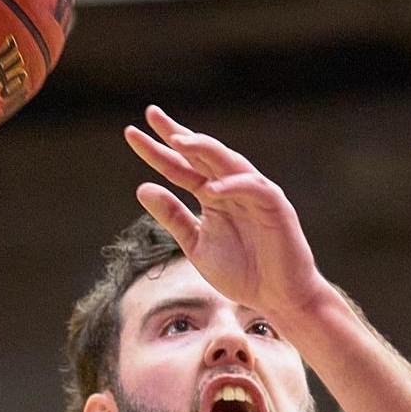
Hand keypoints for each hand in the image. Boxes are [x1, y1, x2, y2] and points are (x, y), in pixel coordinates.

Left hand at [125, 107, 330, 320]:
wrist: (279, 297)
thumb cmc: (243, 272)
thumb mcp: (196, 245)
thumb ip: (173, 217)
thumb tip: (142, 188)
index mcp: (212, 195)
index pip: (180, 167)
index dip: (157, 150)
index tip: (131, 133)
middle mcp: (231, 188)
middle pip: (202, 154)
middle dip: (179, 134)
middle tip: (152, 114)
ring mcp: (254, 194)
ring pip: (229, 161)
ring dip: (205, 149)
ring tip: (178, 141)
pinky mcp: (276, 206)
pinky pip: (254, 188)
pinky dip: (234, 186)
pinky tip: (211, 190)